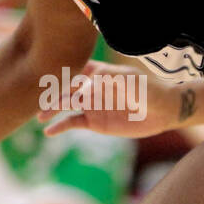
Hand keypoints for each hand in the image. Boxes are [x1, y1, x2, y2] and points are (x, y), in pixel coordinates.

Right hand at [36, 59, 187, 138]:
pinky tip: (49, 131)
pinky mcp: (94, 122)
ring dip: (53, 110)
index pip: (76, 71)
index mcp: (99, 73)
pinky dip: (60, 126)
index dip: (65, 74)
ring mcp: (91, 105)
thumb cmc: (148, 91)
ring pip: (67, 105)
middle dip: (54, 94)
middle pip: (67, 89)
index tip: (55, 79)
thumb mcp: (131, 82)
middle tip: (42, 102)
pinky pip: (73, 123)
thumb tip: (85, 87)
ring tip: (40, 117)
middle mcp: (91, 88)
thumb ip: (108, 80)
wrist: (163, 112)